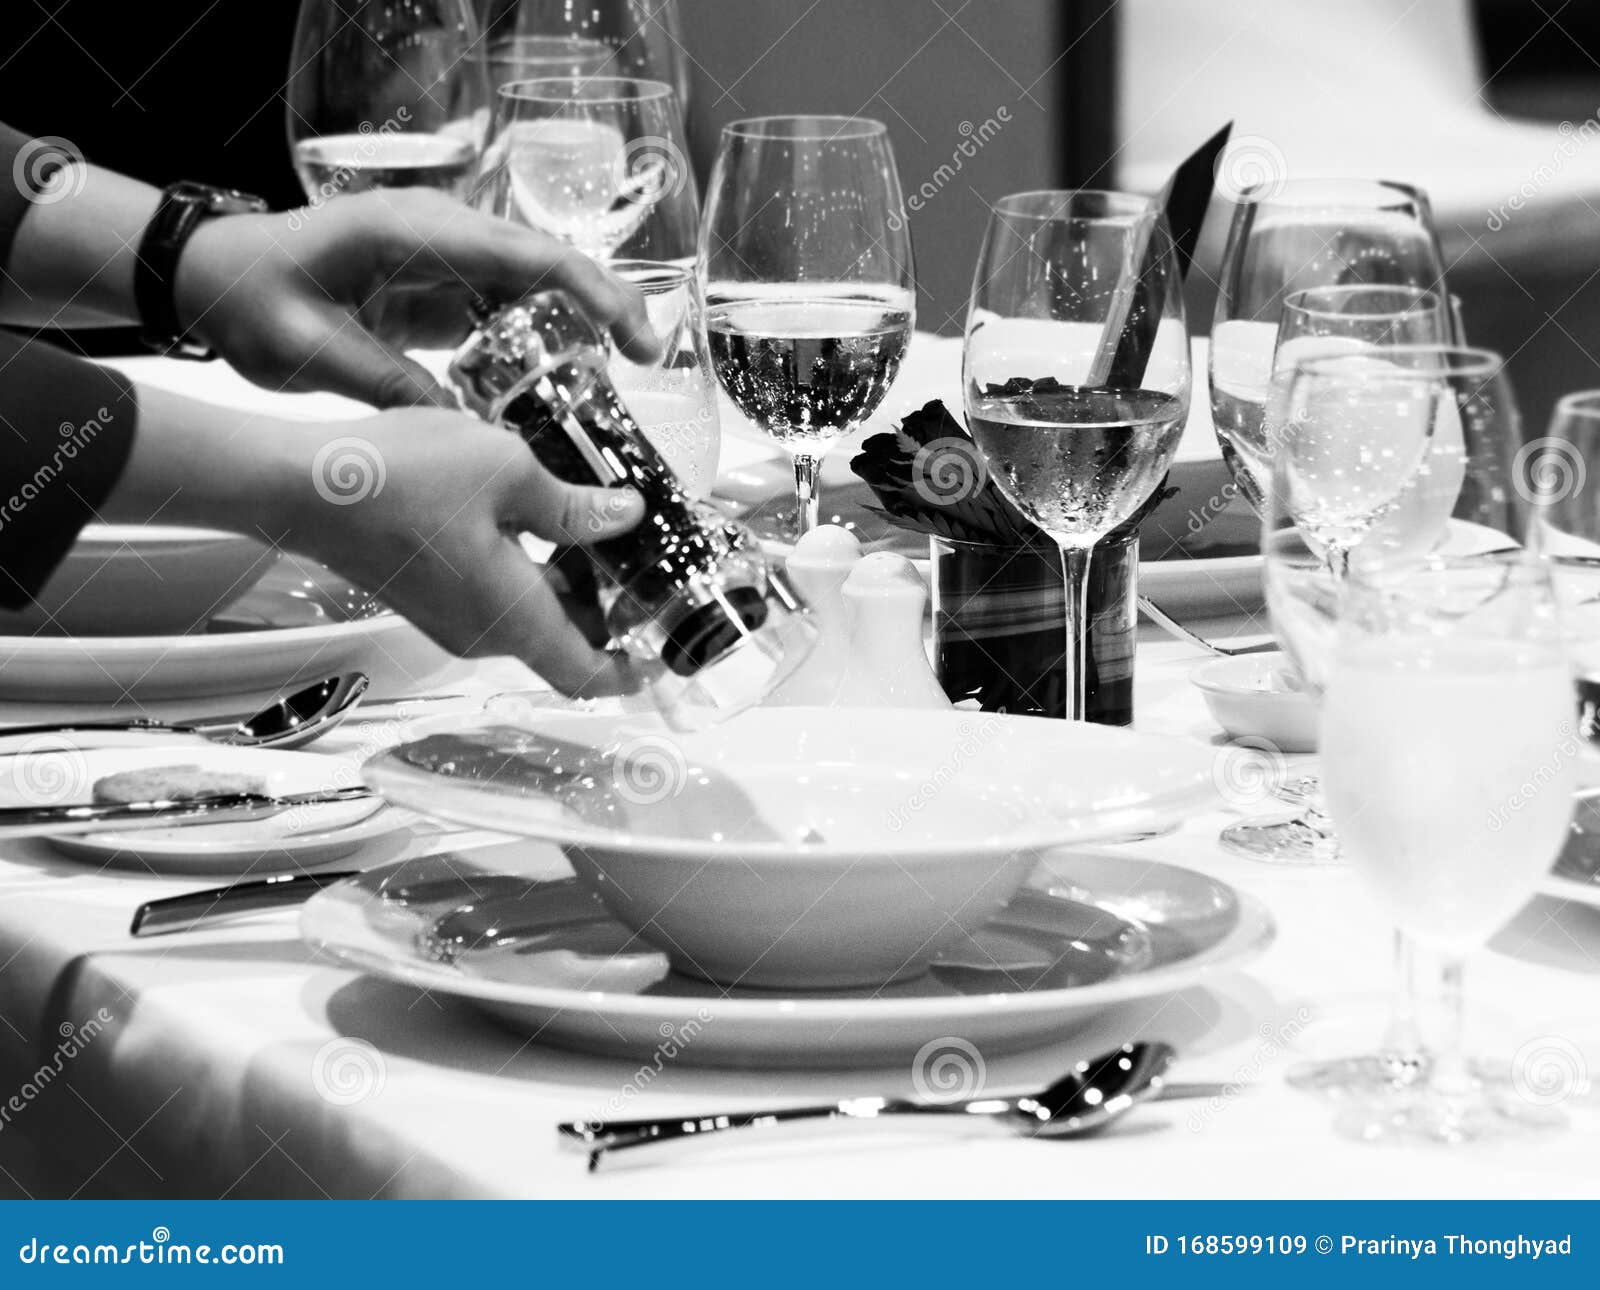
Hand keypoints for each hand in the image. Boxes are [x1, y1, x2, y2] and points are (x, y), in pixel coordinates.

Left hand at [174, 190, 658, 409]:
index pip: (529, 255)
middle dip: (602, 312)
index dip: (593, 293)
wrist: (211, 276)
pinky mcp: (435, 286)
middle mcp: (439, 235)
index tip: (635, 337)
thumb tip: (465, 434)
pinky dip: (531, 344)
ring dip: (572, 331)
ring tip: (605, 387)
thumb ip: (390, 387)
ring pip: (531, 288)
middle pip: (546, 266)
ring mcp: (440, 258)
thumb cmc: (251, 298)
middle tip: (644, 366)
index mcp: (415, 234)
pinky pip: (501, 310)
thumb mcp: (313, 355)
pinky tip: (548, 388)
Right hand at [276, 409, 643, 694]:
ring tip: (597, 521)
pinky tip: (539, 514)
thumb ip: (575, 505)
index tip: (665, 645)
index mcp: (512, 618)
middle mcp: (482, 633)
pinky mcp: (428, 594)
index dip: (633, 669)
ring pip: (530, 615)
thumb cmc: (398, 478)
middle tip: (642, 556)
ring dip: (567, 582)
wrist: (299, 481)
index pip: (586, 674)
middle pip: (564, 643)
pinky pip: (496, 597)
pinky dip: (529, 571)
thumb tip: (625, 515)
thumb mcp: (510, 473)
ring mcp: (450, 617)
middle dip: (608, 609)